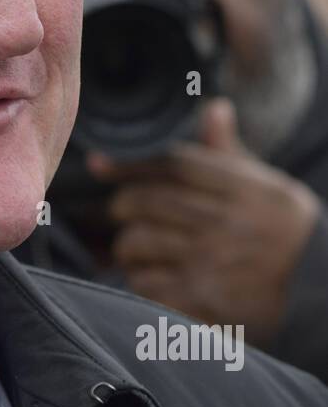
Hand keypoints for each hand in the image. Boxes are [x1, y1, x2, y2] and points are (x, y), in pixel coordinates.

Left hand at [88, 99, 320, 346]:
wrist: (318, 285)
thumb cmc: (281, 229)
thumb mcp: (264, 185)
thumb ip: (228, 151)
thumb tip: (214, 107)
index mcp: (240, 187)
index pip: (171, 165)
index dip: (129, 164)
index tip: (99, 166)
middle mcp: (225, 221)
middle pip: (144, 201)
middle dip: (123, 206)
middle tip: (126, 214)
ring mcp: (212, 261)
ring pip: (136, 243)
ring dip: (129, 248)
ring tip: (141, 250)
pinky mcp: (202, 298)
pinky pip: (145, 283)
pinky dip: (141, 281)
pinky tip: (155, 279)